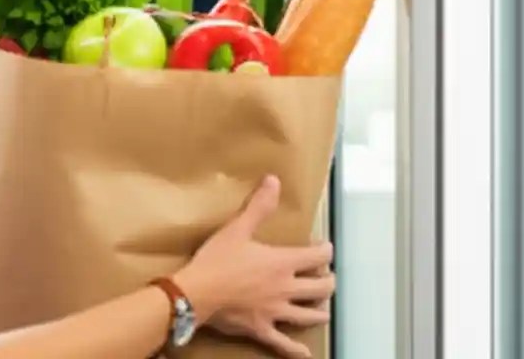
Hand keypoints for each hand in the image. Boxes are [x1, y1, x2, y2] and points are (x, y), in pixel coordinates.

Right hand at [172, 175, 334, 358]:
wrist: (195, 293)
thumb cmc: (216, 260)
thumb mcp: (236, 229)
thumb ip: (258, 206)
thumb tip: (273, 181)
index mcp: (282, 263)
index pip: (317, 257)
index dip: (325, 251)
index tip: (325, 248)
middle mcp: (286, 288)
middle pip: (321, 288)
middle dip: (328, 282)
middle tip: (326, 278)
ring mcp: (276, 312)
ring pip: (309, 315)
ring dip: (319, 311)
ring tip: (322, 308)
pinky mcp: (262, 328)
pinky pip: (284, 343)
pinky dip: (296, 350)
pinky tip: (304, 352)